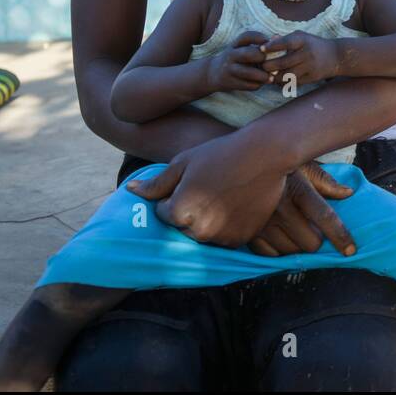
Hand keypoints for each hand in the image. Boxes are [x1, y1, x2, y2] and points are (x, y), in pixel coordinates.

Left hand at [125, 133, 286, 247]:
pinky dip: (225, 228)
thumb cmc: (220, 154)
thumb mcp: (183, 163)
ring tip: (221, 197)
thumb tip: (130, 191)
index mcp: (180, 212)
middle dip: (187, 213)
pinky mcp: (241, 240)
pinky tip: (234, 206)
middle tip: (207, 189)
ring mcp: (222, 238)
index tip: (190, 184)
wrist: (265, 156)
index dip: (173, 198)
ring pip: (202, 236)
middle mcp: (199, 231)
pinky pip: (223, 240)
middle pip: (181, 229)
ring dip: (206, 223)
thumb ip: (157, 183)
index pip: (163, 214)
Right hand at [205, 30, 271, 91]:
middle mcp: (230, 55)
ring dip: (262, 76)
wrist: (214, 73)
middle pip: (248, 54)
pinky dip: (257, 85)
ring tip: (271, 77)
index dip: (259, 38)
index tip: (269, 41)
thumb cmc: (237, 58)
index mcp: (235, 44)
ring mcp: (229, 69)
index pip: (246, 36)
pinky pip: (248, 85)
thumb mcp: (242, 48)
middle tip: (271, 62)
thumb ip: (259, 44)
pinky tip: (261, 83)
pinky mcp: (231, 83)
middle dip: (262, 58)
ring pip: (248, 72)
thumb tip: (277, 37)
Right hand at [247, 161, 356, 256]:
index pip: (324, 216)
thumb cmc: (274, 163)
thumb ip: (324, 180)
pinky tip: (278, 235)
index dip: (340, 236)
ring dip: (296, 245)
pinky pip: (269, 255)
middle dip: (316, 238)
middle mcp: (278, 207)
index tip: (350, 250)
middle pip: (310, 242)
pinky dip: (277, 250)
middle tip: (311, 228)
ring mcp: (260, 222)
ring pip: (291, 251)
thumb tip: (347, 193)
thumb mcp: (301, 163)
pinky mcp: (245, 233)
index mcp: (295, 187)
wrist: (234, 164)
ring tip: (292, 229)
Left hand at [260, 31, 340, 86]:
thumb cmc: (314, 44)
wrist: (336, 56)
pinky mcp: (312, 77)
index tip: (261, 49)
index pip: (285, 43)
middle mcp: (307, 53)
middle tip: (261, 66)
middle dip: (268, 66)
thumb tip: (267, 41)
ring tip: (267, 75)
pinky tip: (277, 80)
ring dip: (274, 77)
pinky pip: (293, 82)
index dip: (271, 46)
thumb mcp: (302, 36)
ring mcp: (310, 67)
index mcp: (303, 40)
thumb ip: (285, 38)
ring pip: (286, 76)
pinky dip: (283, 82)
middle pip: (283, 62)